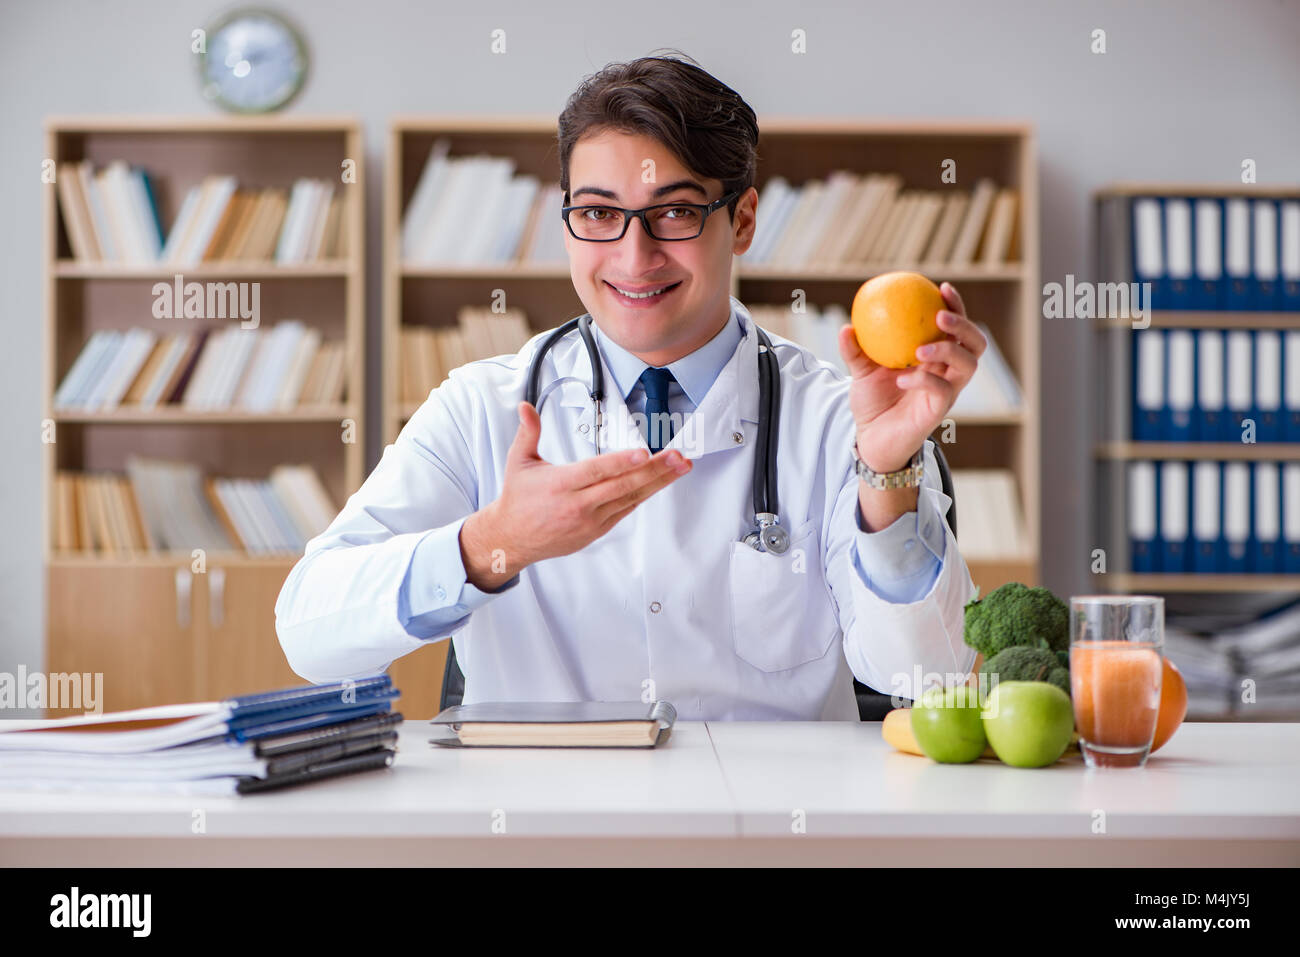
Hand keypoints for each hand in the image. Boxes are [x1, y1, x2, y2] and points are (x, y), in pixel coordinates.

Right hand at [460, 401, 691, 587]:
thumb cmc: (518, 499)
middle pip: (622, 485)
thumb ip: (528, 432)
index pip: (596, 471)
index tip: (644, 453)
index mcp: (560, 484)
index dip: (622, 462)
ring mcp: (591, 520)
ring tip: (680, 466)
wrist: (513, 539)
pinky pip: (626, 509)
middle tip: (678, 457)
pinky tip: (661, 482)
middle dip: (654, 470)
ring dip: (658, 482)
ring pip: (630, 498)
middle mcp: (579, 504)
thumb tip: (525, 406)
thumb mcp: (519, 462)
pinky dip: (644, 495)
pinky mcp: (598, 530)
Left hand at [837, 281, 985, 471]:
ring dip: (948, 351)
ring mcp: (947, 392)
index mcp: (936, 357)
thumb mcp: (860, 372)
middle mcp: (948, 372)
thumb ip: (855, 350)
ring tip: (920, 349)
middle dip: (964, 325)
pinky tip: (902, 378)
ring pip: (968, 365)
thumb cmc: (872, 402)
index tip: (941, 287)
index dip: (955, 305)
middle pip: (975, 343)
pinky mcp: (939, 411)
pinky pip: (942, 391)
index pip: (955, 327)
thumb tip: (846, 326)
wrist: (871, 438)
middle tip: (940, 316)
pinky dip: (923, 381)